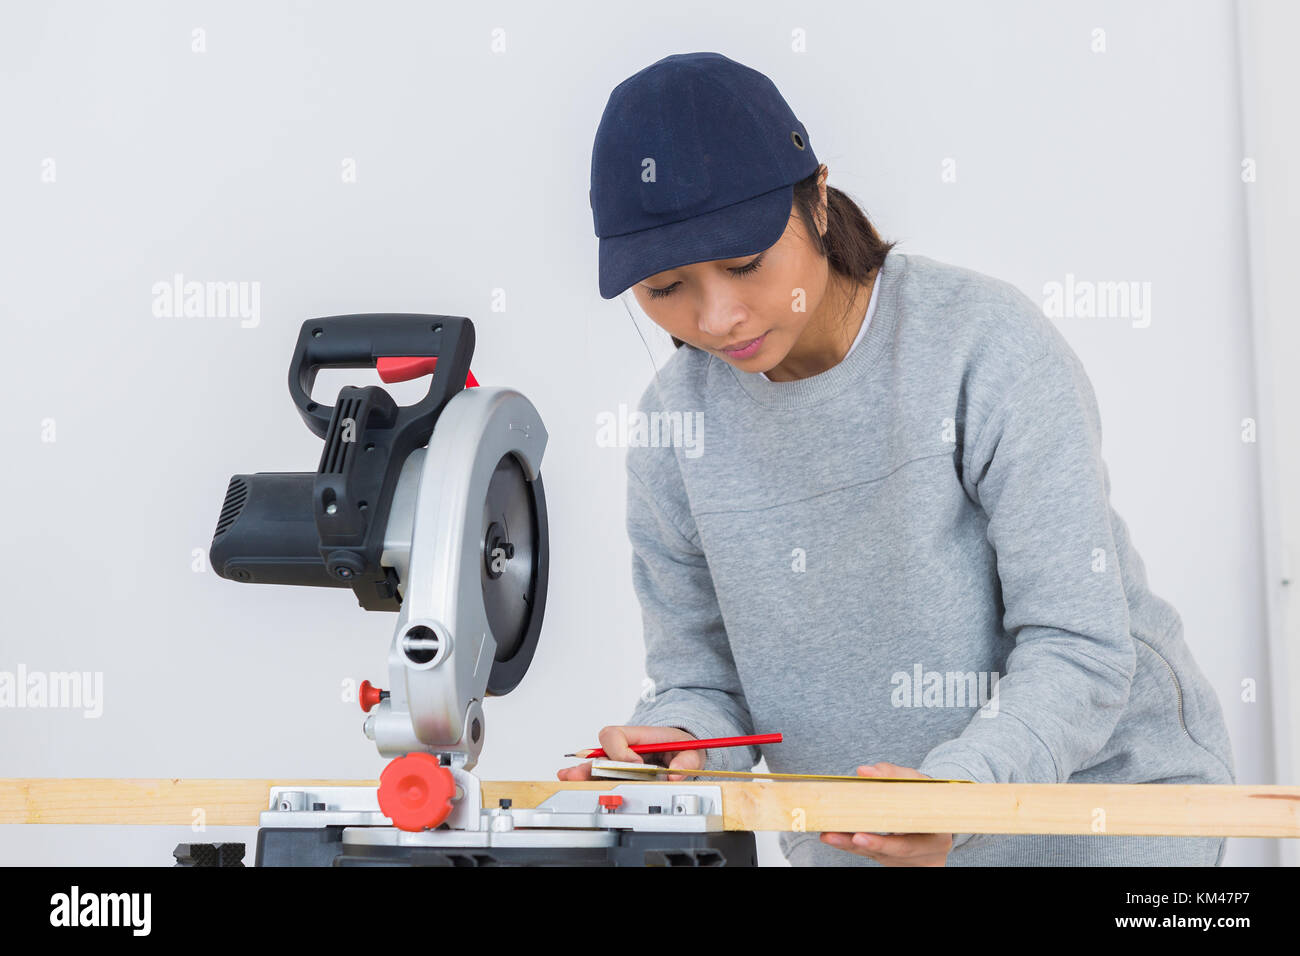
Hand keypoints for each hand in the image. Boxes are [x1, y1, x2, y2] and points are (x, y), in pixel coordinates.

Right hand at [556, 725, 702, 781]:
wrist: (682, 749)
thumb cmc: (681, 745)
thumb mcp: (691, 749)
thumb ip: (687, 760)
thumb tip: (675, 773)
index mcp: (638, 736)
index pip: (616, 736)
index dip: (621, 752)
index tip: (634, 765)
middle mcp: (623, 747)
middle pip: (599, 752)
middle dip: (590, 765)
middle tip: (579, 774)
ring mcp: (618, 761)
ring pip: (595, 766)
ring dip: (583, 773)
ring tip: (568, 778)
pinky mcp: (618, 774)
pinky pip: (599, 776)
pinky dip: (588, 781)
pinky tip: (573, 785)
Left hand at [819, 762, 952, 865]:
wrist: (937, 814)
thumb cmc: (926, 796)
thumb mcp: (917, 782)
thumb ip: (892, 775)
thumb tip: (864, 771)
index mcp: (938, 836)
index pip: (909, 843)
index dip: (883, 842)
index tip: (858, 836)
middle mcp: (926, 855)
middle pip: (889, 854)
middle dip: (859, 845)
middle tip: (833, 836)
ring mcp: (911, 862)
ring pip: (878, 856)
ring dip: (849, 844)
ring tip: (827, 834)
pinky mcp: (896, 861)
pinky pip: (873, 855)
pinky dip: (853, 844)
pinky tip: (835, 836)